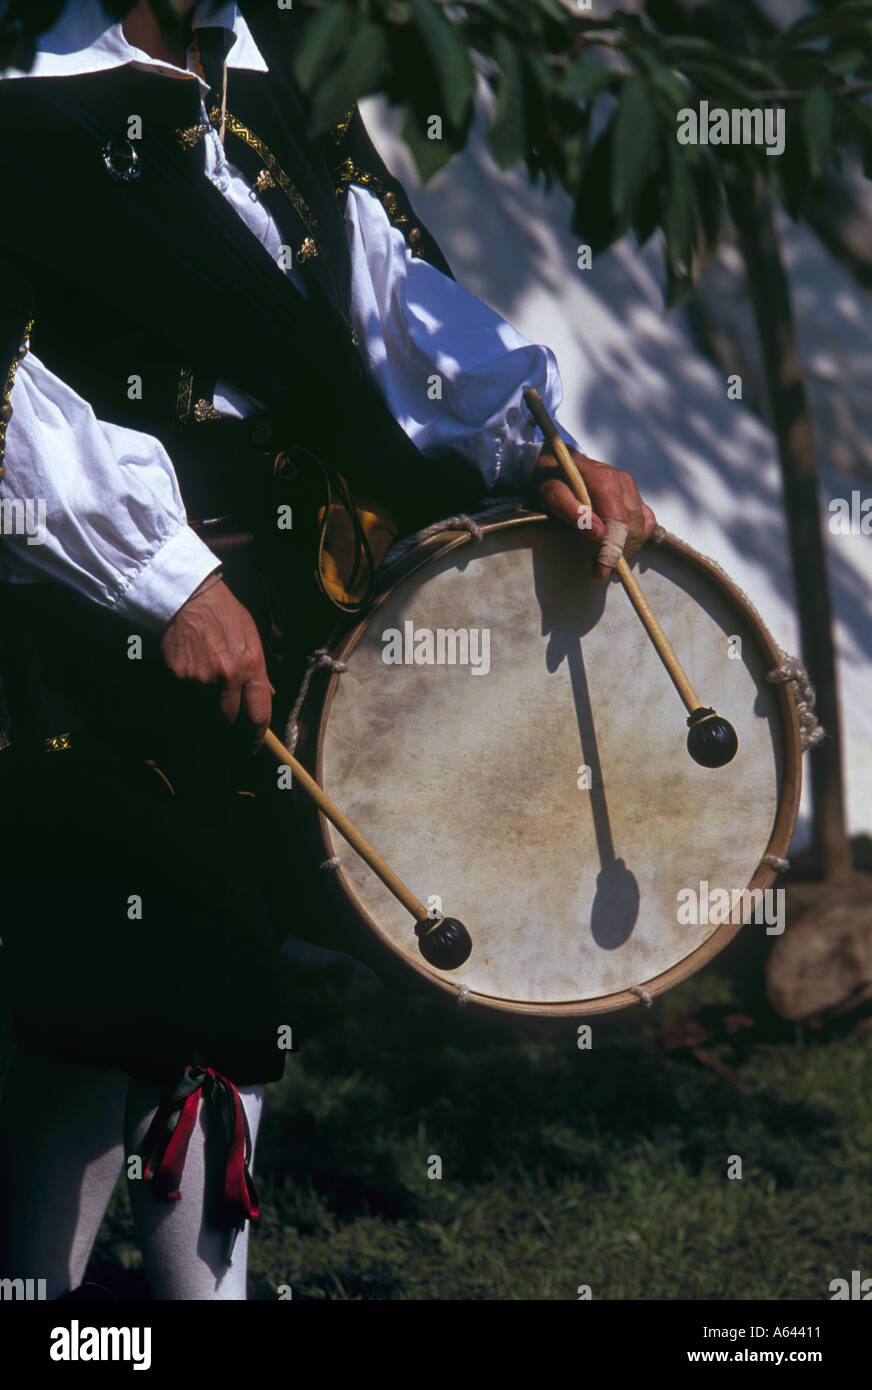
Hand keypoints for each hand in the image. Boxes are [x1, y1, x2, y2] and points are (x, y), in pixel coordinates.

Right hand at [160, 574, 273, 751]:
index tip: (251, 747)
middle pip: (229, 723)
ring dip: (204, 726)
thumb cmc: (222, 612)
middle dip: (228, 734)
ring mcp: (200, 679)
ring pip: (203, 719)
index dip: (255, 738)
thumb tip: (265, 695)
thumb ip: (258, 669)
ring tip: (204, 729)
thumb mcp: (251, 636)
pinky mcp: (176, 676)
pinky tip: (184, 704)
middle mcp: (228, 677)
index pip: (259, 715)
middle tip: (226, 743)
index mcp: (251, 666)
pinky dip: (183, 709)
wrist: (187, 594)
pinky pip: (181, 704)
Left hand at [531, 445, 656, 578]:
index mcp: (604, 480)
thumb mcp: (551, 494)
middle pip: (633, 528)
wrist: (558, 462)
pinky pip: (646, 521)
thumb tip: (599, 533)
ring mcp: (631, 488)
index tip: (601, 572)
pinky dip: (636, 539)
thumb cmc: (551, 479)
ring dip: (627, 550)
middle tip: (597, 571)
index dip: (612, 551)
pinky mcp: (634, 495)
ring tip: (603, 562)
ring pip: (642, 527)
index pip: (618, 523)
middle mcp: (623, 482)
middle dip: (618, 554)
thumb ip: (572, 512)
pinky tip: (618, 549)